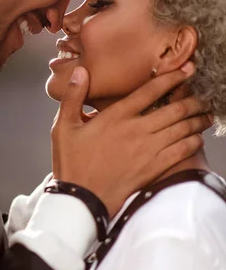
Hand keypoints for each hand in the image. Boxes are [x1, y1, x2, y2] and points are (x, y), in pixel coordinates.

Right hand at [51, 64, 212, 217]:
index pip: (149, 91)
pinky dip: (192, 142)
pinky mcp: (153, 168)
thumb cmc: (71, 162)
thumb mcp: (63, 127)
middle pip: (173, 109)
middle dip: (192, 100)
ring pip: (181, 129)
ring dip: (197, 120)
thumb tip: (81, 71)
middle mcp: (136, 130)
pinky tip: (197, 138)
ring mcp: (147, 150)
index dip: (171, 78)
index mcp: (115, 116)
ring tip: (206, 114)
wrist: (82, 198)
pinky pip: (180, 151)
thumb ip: (73, 97)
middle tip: (202, 96)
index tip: (186, 70)